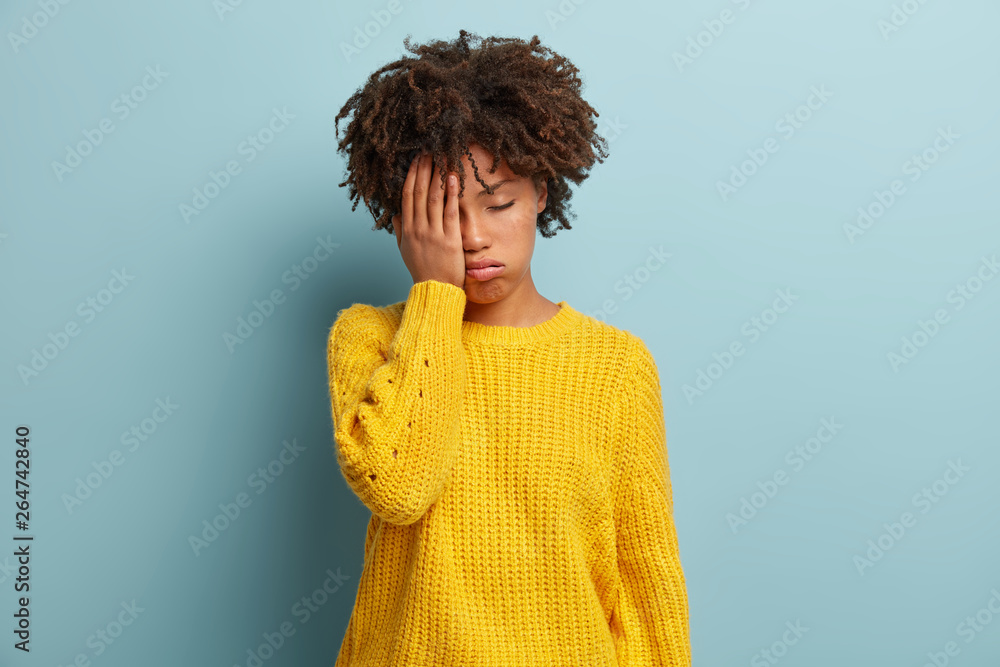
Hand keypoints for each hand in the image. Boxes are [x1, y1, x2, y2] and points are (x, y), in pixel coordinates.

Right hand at [392, 152, 465, 289]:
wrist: (435, 291)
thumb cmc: (422, 271)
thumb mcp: (405, 251)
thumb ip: (400, 230)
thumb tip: (395, 214)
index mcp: (407, 229)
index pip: (407, 196)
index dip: (411, 175)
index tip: (416, 160)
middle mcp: (418, 228)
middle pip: (418, 192)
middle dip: (423, 169)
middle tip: (428, 151)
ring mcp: (433, 233)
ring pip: (433, 198)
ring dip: (436, 176)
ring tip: (441, 158)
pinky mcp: (450, 239)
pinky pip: (449, 212)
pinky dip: (451, 193)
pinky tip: (453, 178)